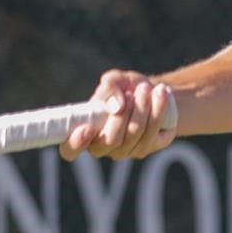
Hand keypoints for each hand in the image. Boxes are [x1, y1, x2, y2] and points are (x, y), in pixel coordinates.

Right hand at [58, 69, 178, 161]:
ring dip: (142, 108)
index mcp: (84, 132)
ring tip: (146, 88)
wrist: (151, 92)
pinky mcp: (147, 147)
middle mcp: (102, 147)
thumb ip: (109, 87)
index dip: (76, 144)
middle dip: (124, 113)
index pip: (70, 151)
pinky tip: (161, 94)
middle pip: (111, 140)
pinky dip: (158, 110)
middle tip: (132, 93)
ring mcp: (125, 151)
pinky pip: (153, 134)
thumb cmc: (124, 88)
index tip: (86, 128)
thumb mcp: (114, 81)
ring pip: (134, 135)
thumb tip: (116, 106)